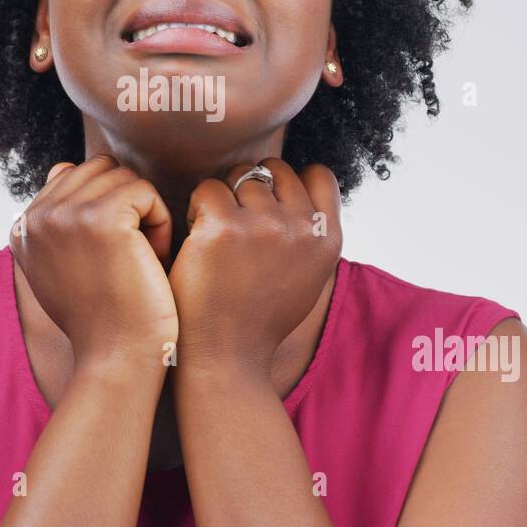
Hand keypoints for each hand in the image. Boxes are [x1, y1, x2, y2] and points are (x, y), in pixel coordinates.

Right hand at [9, 154, 177, 371]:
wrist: (117, 356)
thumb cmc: (103, 316)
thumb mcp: (62, 265)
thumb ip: (57, 220)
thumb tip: (63, 168)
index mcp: (23, 227)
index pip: (72, 175)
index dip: (105, 209)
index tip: (107, 257)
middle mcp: (36, 217)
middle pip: (100, 170)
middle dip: (125, 205)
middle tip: (130, 255)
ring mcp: (64, 215)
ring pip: (123, 179)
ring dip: (144, 215)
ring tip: (139, 260)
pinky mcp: (100, 217)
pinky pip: (145, 191)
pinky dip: (160, 222)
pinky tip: (152, 258)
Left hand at [168, 158, 342, 376]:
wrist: (226, 356)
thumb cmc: (259, 317)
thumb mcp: (308, 276)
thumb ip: (310, 233)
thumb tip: (299, 190)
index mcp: (328, 239)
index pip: (319, 174)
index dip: (291, 183)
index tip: (270, 205)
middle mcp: (302, 227)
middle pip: (275, 170)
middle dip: (252, 187)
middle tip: (236, 223)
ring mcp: (265, 225)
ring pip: (240, 176)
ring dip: (223, 198)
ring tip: (217, 235)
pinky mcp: (224, 227)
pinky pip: (209, 188)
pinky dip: (198, 207)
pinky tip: (197, 236)